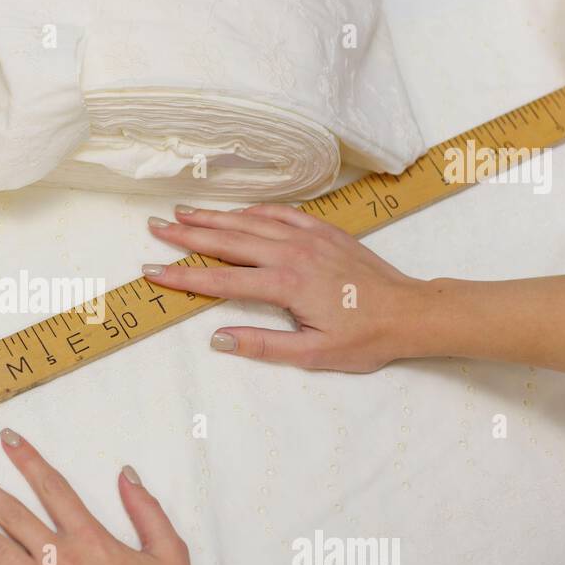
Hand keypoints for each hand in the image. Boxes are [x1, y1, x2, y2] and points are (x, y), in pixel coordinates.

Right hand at [143, 203, 430, 371]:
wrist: (411, 312)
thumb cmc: (366, 337)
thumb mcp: (314, 354)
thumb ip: (263, 346)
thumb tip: (219, 338)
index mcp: (285, 285)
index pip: (221, 281)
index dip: (183, 276)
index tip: (153, 271)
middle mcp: (292, 254)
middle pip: (228, 241)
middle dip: (188, 234)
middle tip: (156, 226)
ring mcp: (309, 238)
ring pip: (251, 222)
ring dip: (215, 217)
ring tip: (184, 212)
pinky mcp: (324, 231)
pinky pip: (282, 213)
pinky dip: (255, 210)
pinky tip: (238, 210)